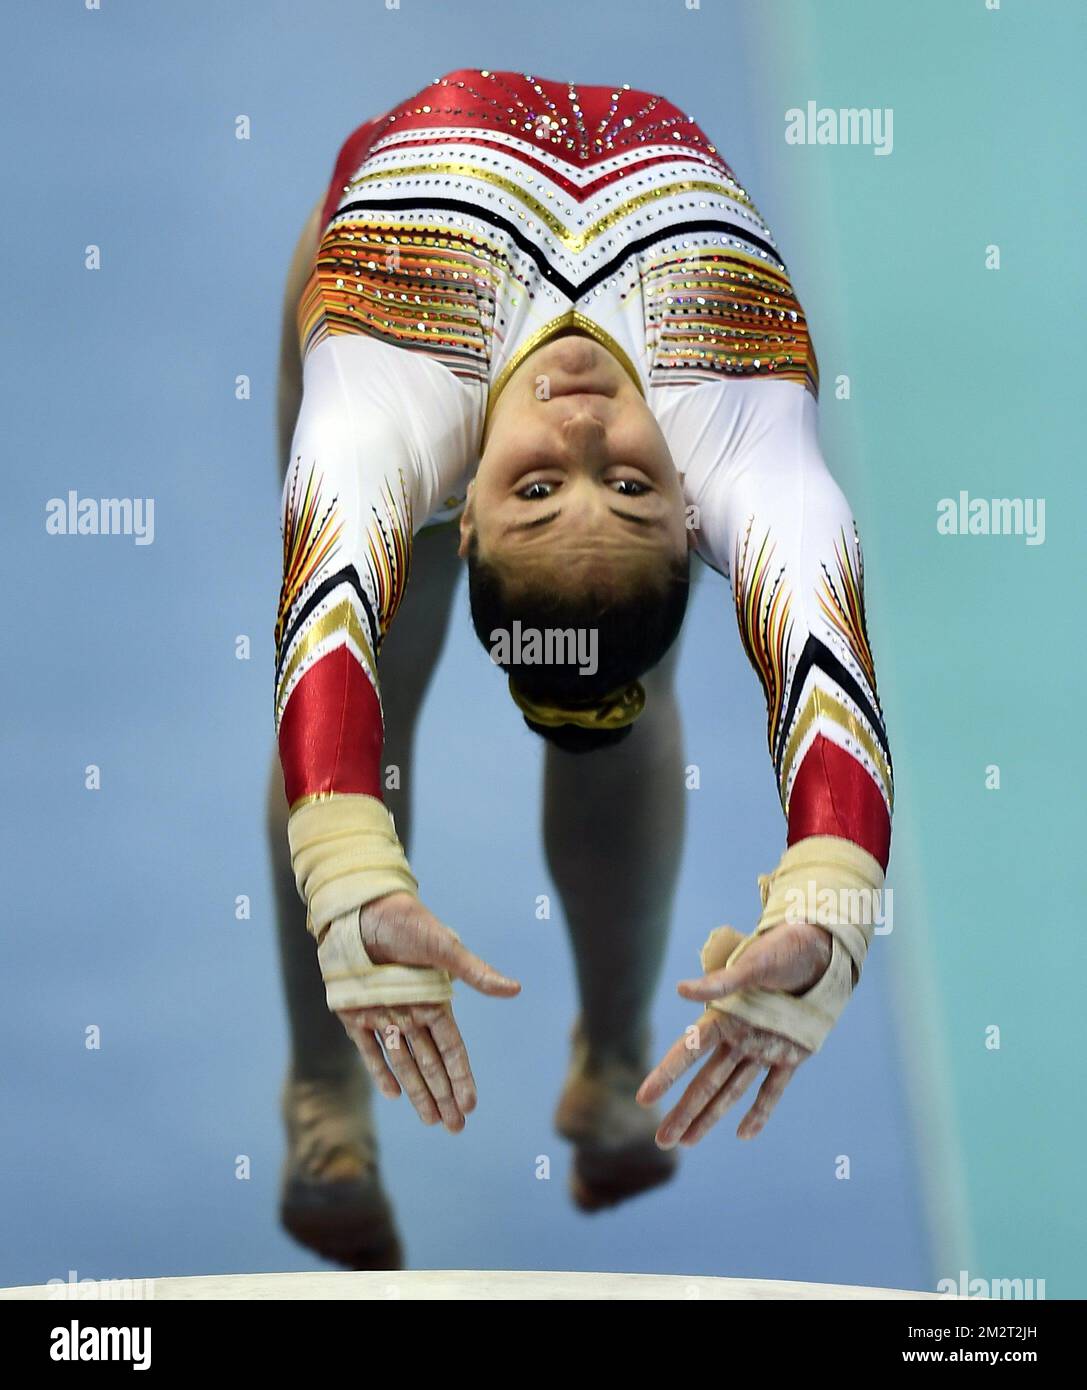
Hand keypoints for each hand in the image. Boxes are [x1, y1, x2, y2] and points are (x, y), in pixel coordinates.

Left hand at [335, 892, 520, 1133]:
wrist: (363, 908)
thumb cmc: (408, 922)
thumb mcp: (443, 947)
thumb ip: (474, 973)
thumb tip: (515, 989)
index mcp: (434, 1000)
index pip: (451, 1048)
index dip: (461, 1076)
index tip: (470, 1105)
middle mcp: (410, 1013)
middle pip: (430, 1064)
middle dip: (444, 1096)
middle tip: (456, 1129)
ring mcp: (382, 1015)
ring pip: (404, 1063)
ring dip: (418, 1092)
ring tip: (431, 1122)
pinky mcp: (353, 1014)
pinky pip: (368, 1050)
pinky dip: (381, 1071)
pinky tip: (394, 1094)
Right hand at [637, 921, 831, 1145]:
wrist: (821, 951)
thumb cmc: (782, 950)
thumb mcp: (753, 964)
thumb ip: (720, 983)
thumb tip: (680, 990)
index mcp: (725, 1015)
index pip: (688, 1050)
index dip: (666, 1075)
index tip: (644, 1098)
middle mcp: (739, 1037)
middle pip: (705, 1081)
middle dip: (683, 1111)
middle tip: (662, 1140)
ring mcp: (763, 1049)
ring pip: (731, 1091)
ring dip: (710, 1116)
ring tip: (686, 1141)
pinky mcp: (791, 1055)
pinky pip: (772, 1090)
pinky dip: (760, 1112)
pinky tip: (743, 1135)